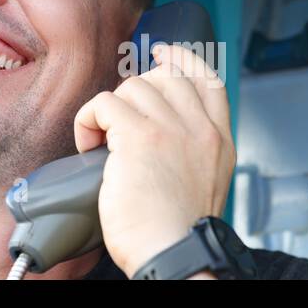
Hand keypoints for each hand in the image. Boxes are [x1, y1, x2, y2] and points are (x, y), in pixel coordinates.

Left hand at [73, 43, 233, 277]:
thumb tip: (158, 139)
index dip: (183, 58)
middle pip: (167, 75)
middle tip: (115, 113)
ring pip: (134, 86)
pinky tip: (89, 146)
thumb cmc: (178, 236)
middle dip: (136, 87)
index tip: (163, 53)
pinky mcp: (139, 136)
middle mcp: (200, 130)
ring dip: (110, 109)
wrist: (174, 254)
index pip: (208, 80)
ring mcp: (172, 129)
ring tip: (102, 143)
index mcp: (219, 142)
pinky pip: (104, 104)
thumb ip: (192, 156)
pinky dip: (88, 121)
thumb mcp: (204, 186)